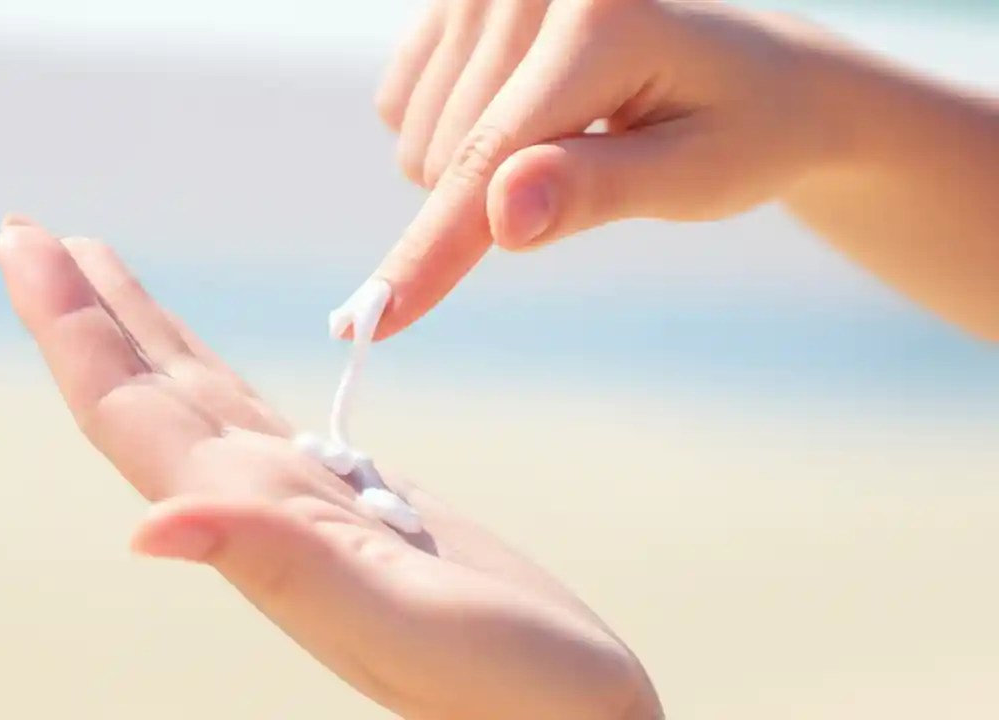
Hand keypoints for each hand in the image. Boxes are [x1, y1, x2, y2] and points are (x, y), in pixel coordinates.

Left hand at [0, 216, 661, 719]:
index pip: (131, 412)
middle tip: (22, 229)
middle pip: (145, 391)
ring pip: (197, 397)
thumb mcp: (399, 622)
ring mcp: (304, 506)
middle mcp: (262, 510)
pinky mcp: (354, 504)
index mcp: (258, 521)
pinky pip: (258, 417)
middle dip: (80, 308)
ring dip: (138, 329)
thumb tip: (145, 527)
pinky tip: (201, 366)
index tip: (19, 243)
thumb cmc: (511, 689)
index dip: (68, 327)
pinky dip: (214, 372)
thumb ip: (282, 566)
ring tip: (92, 266)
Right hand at [369, 0, 849, 338]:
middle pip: (444, 158)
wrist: (757, 72)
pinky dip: (449, 134)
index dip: (432, 252)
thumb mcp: (693, 177)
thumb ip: (595, 191)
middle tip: (594, 170)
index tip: (373, 320)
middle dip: (499, 203)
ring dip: (475, 172)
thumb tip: (500, 218)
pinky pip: (399, 105)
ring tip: (570, 134)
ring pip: (415, 140)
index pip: (490, 159)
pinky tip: (519, 109)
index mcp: (602, 18)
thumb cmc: (739, 130)